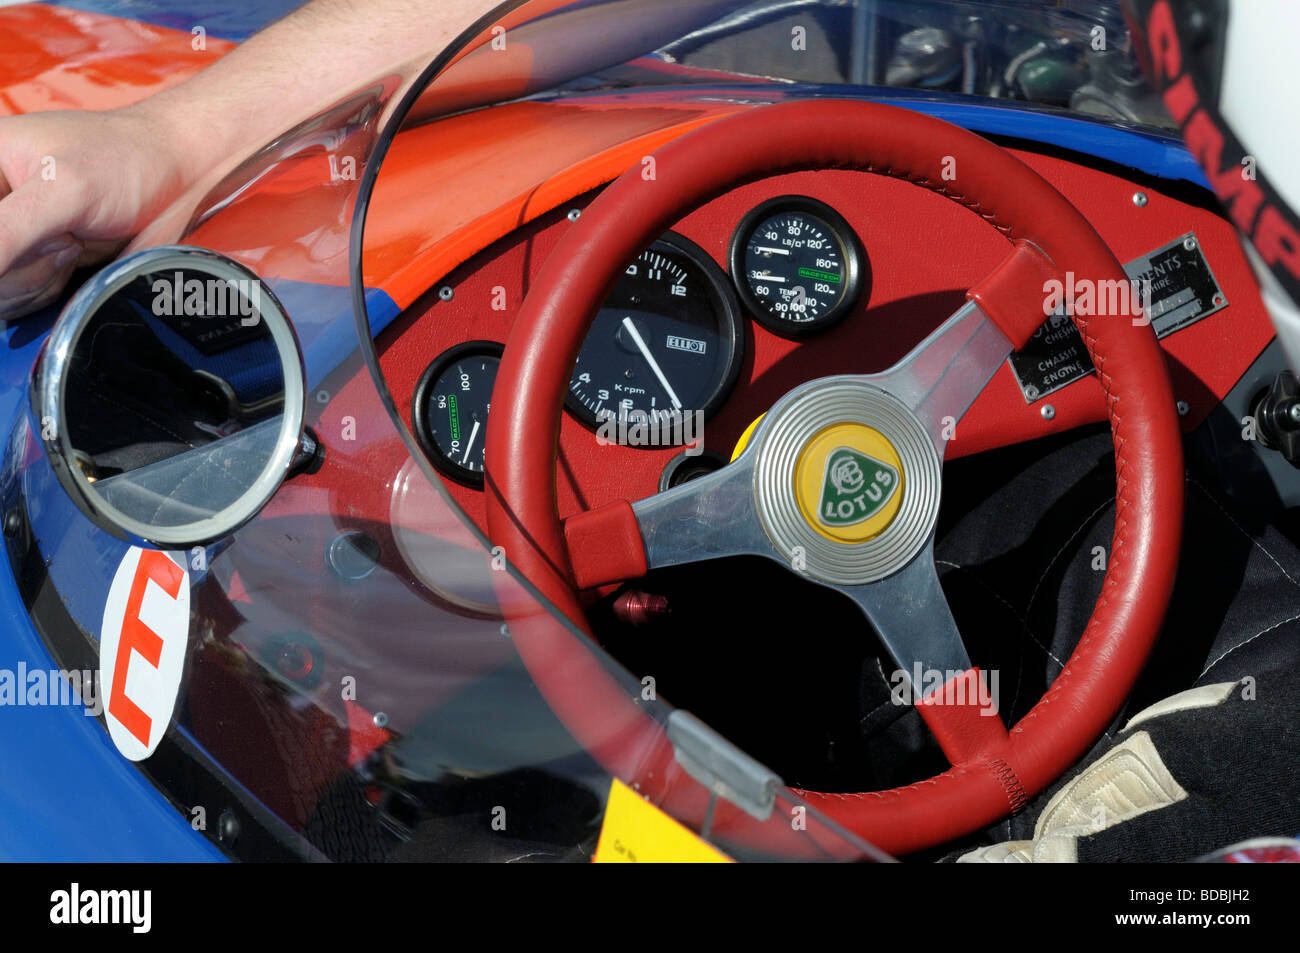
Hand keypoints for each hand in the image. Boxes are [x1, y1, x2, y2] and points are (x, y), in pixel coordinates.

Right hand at [0, 107, 194, 320]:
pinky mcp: (31, 264)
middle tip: (63, 237)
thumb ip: (4, 235)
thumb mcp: (60, 189)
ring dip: (37, 280)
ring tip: (72, 242)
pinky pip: (19, 300)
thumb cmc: (124, 160)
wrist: (178, 173)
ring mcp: (7, 237)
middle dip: (21, 266)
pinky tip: (73, 260)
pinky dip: (47, 291)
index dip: (2, 247)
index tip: (34, 238)